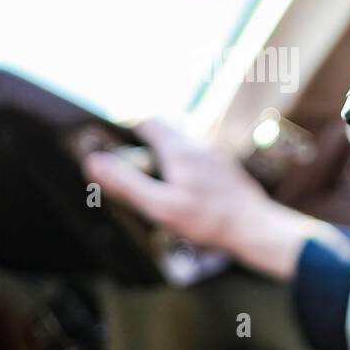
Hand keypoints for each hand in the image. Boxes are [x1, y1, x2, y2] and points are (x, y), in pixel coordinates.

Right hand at [81, 119, 331, 280]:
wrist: (256, 228)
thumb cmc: (208, 219)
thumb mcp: (160, 206)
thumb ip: (127, 184)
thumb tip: (93, 162)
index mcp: (178, 150)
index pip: (148, 122)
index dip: (128, 124)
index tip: (115, 132)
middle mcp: (197, 145)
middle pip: (167, 127)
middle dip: (146, 134)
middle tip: (131, 151)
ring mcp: (214, 156)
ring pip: (184, 141)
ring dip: (166, 147)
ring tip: (155, 168)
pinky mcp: (225, 169)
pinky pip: (198, 155)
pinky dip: (183, 161)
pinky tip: (185, 183)